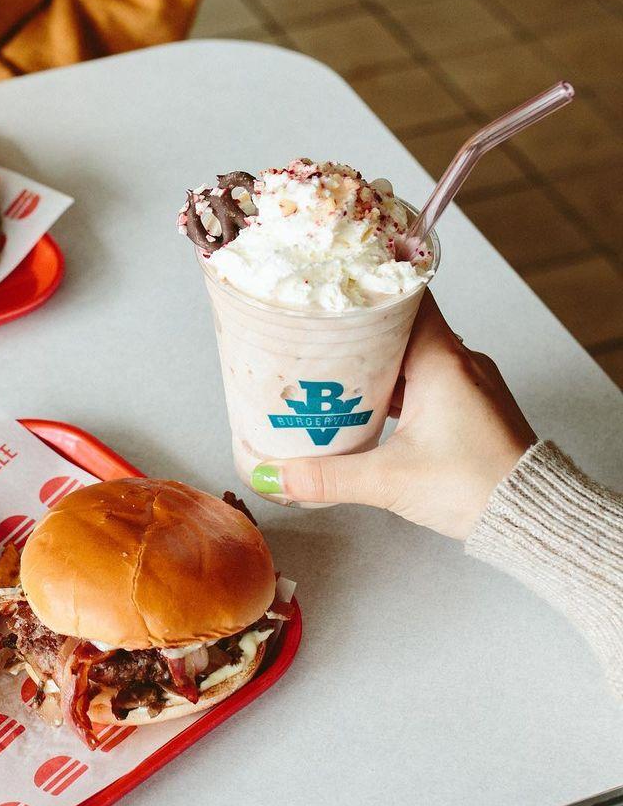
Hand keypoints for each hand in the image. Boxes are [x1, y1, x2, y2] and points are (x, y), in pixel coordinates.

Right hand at [253, 291, 536, 539]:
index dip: (369, 288)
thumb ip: (326, 477)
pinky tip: (369, 408)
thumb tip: (275, 475)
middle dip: (359, 331)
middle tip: (317, 336)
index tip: (334, 288)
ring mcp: (469, 385)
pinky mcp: (471, 409)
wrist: (531, 517)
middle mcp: (459, 362)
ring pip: (414, 356)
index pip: (405, 298)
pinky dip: (397, 388)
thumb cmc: (476, 486)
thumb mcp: (388, 480)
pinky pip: (427, 382)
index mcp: (442, 360)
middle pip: (402, 326)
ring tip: (332, 374)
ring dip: (376, 363)